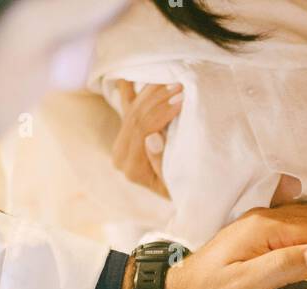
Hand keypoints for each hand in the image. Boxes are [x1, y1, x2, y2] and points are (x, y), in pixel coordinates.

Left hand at [110, 81, 182, 197]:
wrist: (185, 196)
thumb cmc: (186, 191)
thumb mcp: (177, 184)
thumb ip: (161, 163)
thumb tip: (152, 137)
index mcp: (131, 168)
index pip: (143, 132)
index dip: (162, 113)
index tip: (182, 99)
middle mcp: (121, 154)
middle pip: (136, 117)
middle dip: (159, 99)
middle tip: (181, 85)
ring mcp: (122, 142)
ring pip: (132, 108)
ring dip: (152, 91)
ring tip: (173, 79)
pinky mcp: (127, 133)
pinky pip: (126, 106)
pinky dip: (128, 88)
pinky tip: (128, 73)